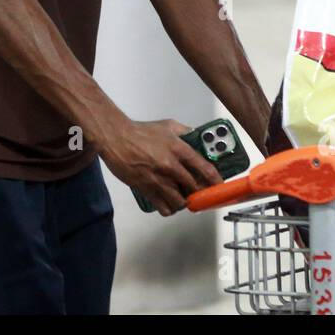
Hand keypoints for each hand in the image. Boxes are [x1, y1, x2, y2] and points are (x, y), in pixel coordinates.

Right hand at [96, 117, 223, 216]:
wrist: (116, 138)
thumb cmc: (141, 131)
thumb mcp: (168, 125)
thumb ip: (185, 131)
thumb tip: (197, 136)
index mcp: (179, 149)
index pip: (205, 168)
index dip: (215, 180)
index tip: (218, 185)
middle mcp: (171, 166)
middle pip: (194, 188)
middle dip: (199, 192)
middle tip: (199, 192)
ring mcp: (158, 179)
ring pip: (180, 202)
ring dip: (184, 202)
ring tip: (183, 198)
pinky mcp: (146, 189)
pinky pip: (163, 207)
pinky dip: (169, 209)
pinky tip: (169, 203)